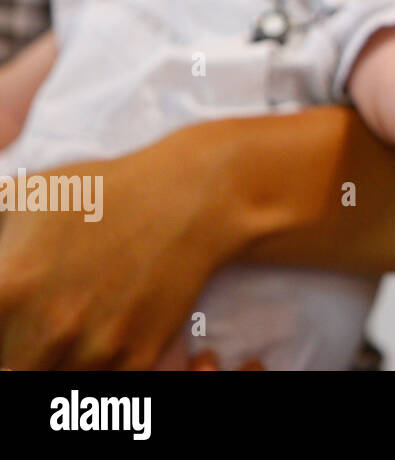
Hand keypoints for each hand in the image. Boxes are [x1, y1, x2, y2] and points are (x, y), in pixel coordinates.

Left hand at [0, 145, 246, 368]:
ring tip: (59, 331)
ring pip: (48, 384)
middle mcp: (46, 330)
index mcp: (7, 290)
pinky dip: (86, 373)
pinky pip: (95, 389)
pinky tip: (89, 341)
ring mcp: (94, 351)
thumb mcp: (19, 199)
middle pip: (7, 371)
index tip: (3, 320)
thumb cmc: (100, 192)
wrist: (189, 199)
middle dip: (10, 352)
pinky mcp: (134, 360)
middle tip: (23, 331)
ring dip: (45, 365)